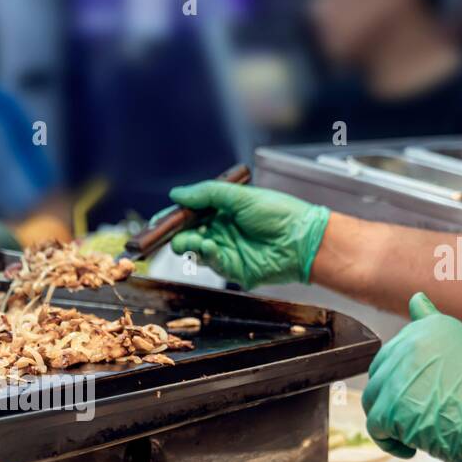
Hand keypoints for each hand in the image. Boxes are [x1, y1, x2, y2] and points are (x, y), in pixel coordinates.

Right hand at [168, 182, 329, 287]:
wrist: (301, 240)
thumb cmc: (279, 213)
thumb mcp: (240, 196)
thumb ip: (206, 194)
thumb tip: (177, 194)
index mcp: (223, 210)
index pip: (191, 213)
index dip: (173, 216)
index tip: (160, 219)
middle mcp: (221, 229)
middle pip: (187, 232)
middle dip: (175, 232)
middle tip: (169, 231)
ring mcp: (225, 249)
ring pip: (194, 248)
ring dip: (188, 243)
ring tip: (192, 239)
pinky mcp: (231, 267)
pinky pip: (209, 261)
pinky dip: (204, 253)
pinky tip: (209, 245)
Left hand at [363, 293, 461, 461]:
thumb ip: (433, 325)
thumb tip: (415, 299)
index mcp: (427, 328)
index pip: (395, 351)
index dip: (406, 378)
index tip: (422, 392)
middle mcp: (407, 346)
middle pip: (381, 374)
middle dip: (395, 397)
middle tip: (419, 414)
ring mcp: (396, 377)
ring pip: (374, 400)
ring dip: (392, 419)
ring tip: (419, 431)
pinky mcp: (389, 408)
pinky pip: (376, 427)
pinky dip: (391, 441)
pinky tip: (413, 446)